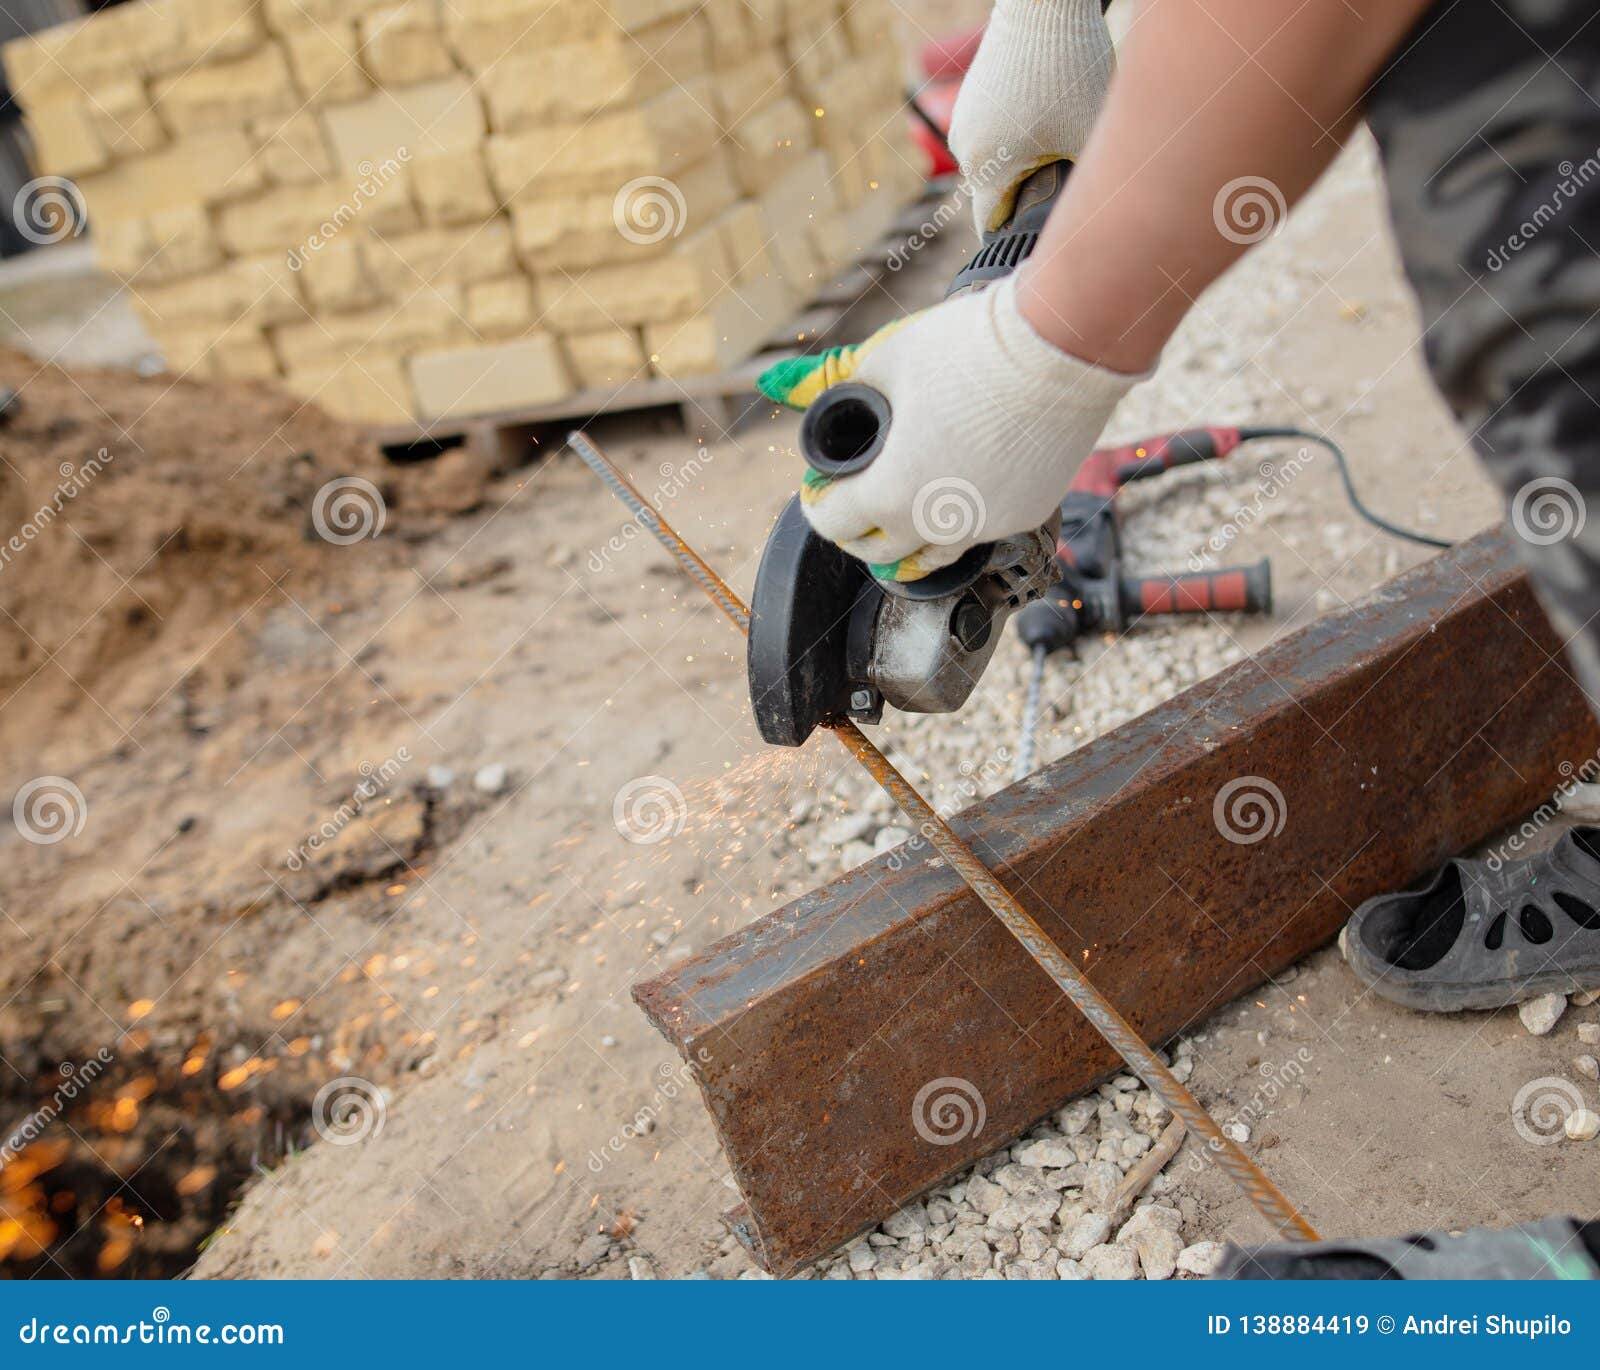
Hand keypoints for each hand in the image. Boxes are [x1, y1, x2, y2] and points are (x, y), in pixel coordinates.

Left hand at [757, 277, 1141, 582]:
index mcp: (889, 495)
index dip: (818, 503)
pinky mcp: (1026, 514)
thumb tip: (774, 385)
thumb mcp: (885, 360)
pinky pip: (980, 531)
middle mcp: (936, 526)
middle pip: (880, 553)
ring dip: (907, 541)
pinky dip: (958, 519)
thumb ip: (826, 385)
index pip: (833, 525)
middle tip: (853, 500)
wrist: (1062, 347)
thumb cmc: (968, 350)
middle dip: (857, 530)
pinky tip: (953, 492)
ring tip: (899, 511)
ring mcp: (986, 527)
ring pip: (933, 555)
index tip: (821, 484)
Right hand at [948, 0, 1114, 231]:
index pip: (992, 227)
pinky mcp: (974, 95)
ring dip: (1026, 162)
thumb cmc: (1068, 70)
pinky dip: (1021, 132)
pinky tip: (1051, 113)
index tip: (1041, 242)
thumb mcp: (1085, 140)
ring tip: (1062, 141)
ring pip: (998, 162)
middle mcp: (964, 148)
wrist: (1044, 3)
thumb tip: (1077, 220)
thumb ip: (1077, 188)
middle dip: (1029, 194)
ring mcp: (966, 119)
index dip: (1019, 237)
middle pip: (998, 194)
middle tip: (1068, 184)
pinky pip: (997, 131)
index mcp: (984, 170)